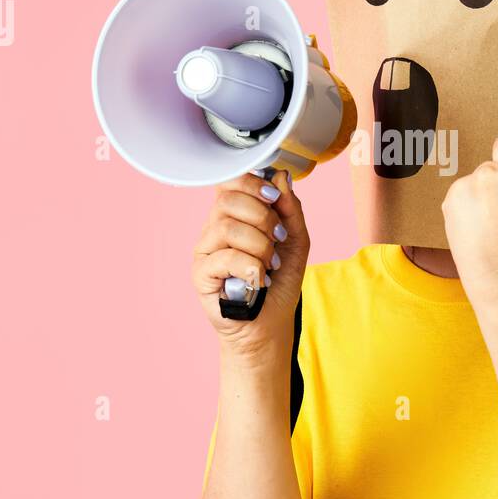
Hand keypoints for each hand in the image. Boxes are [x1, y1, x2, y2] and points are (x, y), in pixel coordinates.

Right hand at [191, 170, 309, 362]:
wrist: (272, 322)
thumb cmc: (280, 280)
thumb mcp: (296, 240)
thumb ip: (290, 208)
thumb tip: (280, 176)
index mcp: (234, 215)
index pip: (230, 181)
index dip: (252, 184)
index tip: (274, 199)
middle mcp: (214, 228)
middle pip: (227, 200)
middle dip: (263, 218)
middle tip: (278, 238)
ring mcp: (205, 251)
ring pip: (227, 227)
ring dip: (259, 246)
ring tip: (269, 264)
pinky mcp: (201, 275)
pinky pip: (223, 257)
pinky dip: (250, 267)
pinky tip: (259, 280)